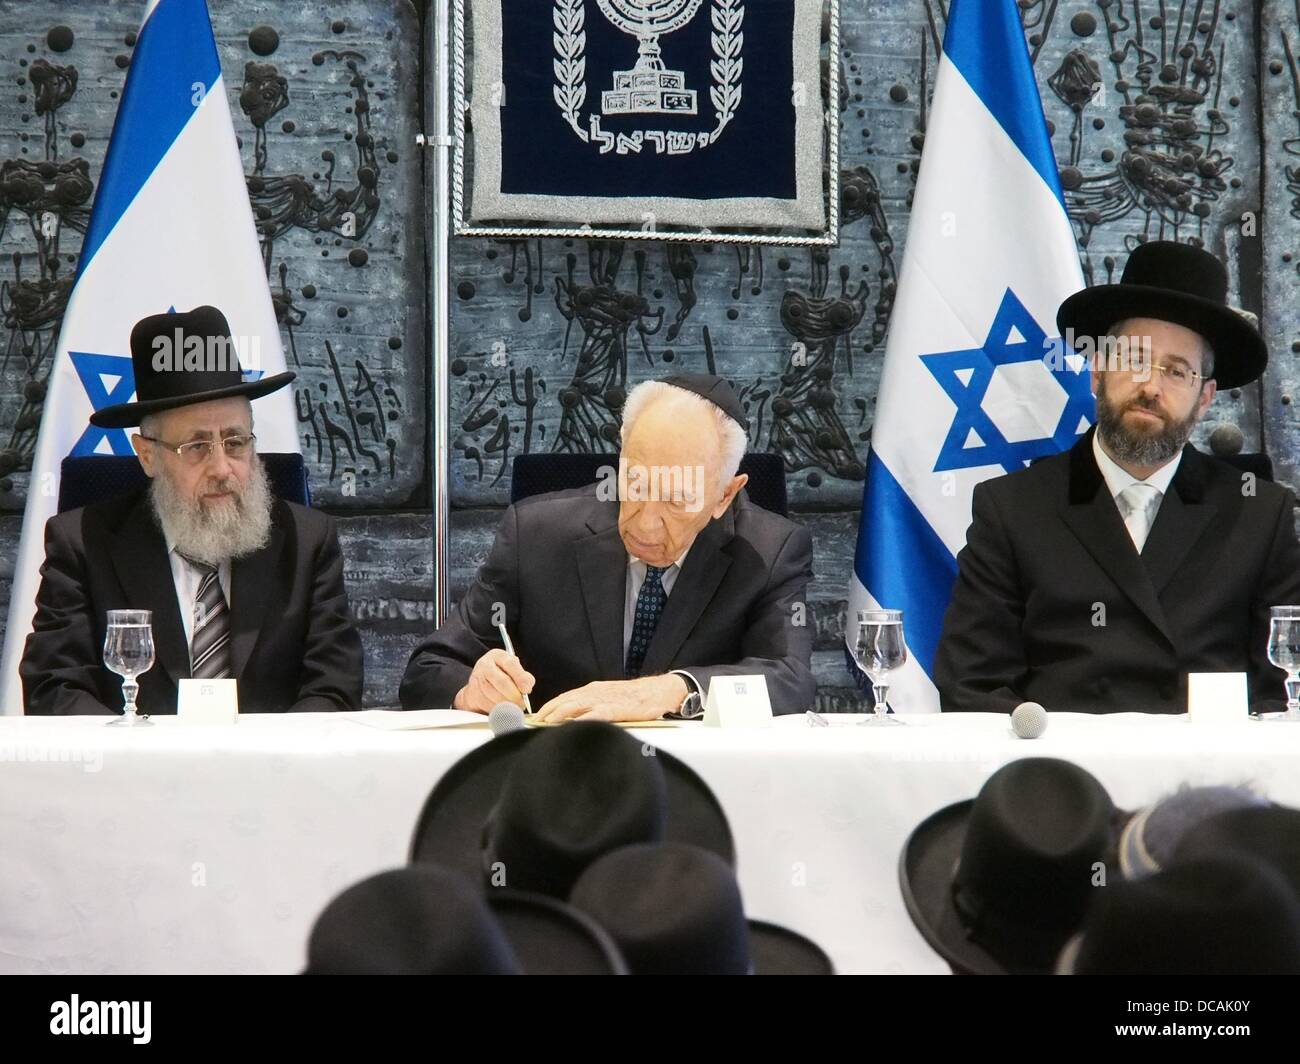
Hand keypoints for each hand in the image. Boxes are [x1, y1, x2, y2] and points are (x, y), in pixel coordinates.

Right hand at [453, 648, 534, 713]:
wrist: (479, 684)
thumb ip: (523, 677)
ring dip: (507, 705)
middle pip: (502, 682)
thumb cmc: (501, 675)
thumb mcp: (513, 671)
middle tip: (522, 703)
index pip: (511, 664)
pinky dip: (498, 710)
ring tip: (514, 707)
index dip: (520, 678)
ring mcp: (476, 679)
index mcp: (498, 656)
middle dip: (515, 695)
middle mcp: (485, 665)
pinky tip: (502, 709)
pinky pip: (487, 705)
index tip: (527, 689)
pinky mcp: (472, 694)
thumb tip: (527, 687)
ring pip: (495, 696)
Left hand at [535, 674, 686, 722]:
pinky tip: (571, 727)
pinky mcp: (615, 709)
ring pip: (574, 706)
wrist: (657, 691)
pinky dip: (581, 720)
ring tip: (544, 724)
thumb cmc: (634, 698)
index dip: (548, 707)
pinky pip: (594, 715)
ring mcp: (603, 700)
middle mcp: (593, 693)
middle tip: (532, 724)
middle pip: (563, 701)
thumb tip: (573, 720)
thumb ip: (591, 706)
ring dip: (557, 715)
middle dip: (546, 712)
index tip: (535, 717)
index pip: (563, 697)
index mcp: (591, 690)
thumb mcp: (608, 697)